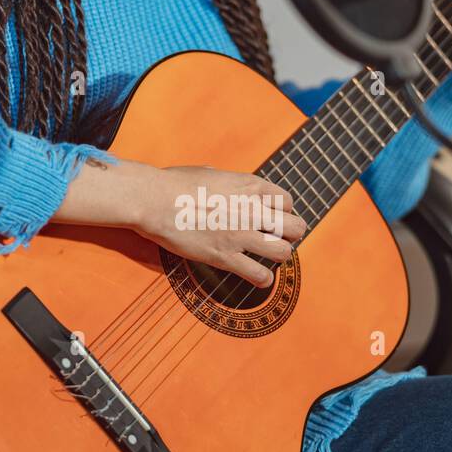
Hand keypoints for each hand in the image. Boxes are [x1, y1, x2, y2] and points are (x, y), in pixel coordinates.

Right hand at [132, 166, 306, 287]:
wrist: (155, 201)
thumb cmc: (174, 184)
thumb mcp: (208, 172)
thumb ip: (224, 179)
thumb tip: (219, 178)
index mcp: (250, 186)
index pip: (287, 201)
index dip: (283, 212)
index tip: (272, 218)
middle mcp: (252, 210)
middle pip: (296, 227)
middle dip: (290, 235)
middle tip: (277, 238)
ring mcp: (241, 234)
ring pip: (284, 252)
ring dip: (279, 256)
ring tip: (268, 257)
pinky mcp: (226, 256)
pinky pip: (259, 274)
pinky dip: (263, 279)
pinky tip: (259, 278)